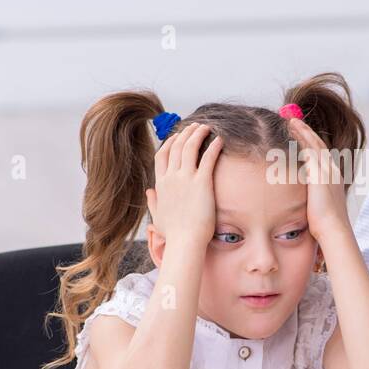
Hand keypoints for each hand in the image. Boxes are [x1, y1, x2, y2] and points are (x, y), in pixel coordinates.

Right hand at [145, 123, 222, 249]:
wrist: (185, 242)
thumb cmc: (173, 234)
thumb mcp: (158, 216)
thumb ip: (153, 202)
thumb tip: (148, 192)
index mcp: (160, 184)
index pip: (162, 156)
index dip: (169, 143)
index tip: (177, 136)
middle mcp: (171, 178)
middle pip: (176, 147)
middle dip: (185, 133)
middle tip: (194, 127)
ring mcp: (185, 179)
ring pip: (190, 147)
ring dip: (197, 134)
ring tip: (206, 127)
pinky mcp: (202, 183)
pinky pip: (207, 158)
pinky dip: (213, 146)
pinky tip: (219, 140)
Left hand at [286, 116, 350, 244]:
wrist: (334, 230)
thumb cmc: (325, 226)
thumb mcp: (319, 208)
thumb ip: (312, 199)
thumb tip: (304, 201)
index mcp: (334, 178)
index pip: (322, 155)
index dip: (311, 142)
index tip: (301, 134)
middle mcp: (332, 170)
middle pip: (319, 144)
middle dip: (306, 131)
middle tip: (293, 120)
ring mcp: (327, 170)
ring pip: (313, 143)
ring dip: (302, 130)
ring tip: (290, 121)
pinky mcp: (319, 173)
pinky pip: (308, 149)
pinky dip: (300, 138)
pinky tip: (290, 132)